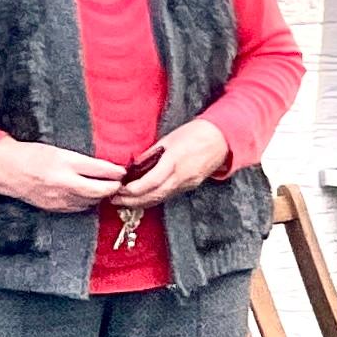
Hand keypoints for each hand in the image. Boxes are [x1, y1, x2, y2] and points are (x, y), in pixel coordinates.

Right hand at [0, 138, 125, 213]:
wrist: (7, 170)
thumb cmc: (32, 155)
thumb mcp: (58, 150)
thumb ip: (81, 160)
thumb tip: (106, 167)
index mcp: (64, 162)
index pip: (98, 168)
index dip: (115, 171)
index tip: (123, 171)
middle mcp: (63, 181)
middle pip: (99, 190)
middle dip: (113, 187)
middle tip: (119, 183)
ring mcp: (59, 197)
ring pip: (91, 200)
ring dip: (101, 195)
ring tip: (106, 188)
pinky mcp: (55, 207)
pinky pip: (79, 207)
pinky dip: (87, 202)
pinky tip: (88, 195)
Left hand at [111, 118, 230, 209]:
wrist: (221, 139)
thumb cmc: (195, 133)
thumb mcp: (169, 139)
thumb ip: (152, 154)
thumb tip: (134, 166)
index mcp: (175, 161)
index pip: (151, 182)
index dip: (133, 189)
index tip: (119, 189)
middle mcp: (182, 176)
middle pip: (154, 195)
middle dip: (133, 200)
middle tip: (115, 201)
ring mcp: (188, 183)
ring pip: (161, 198)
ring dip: (141, 203)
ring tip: (124, 203)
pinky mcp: (191, 185)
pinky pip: (169, 195)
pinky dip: (154, 198)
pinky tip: (143, 198)